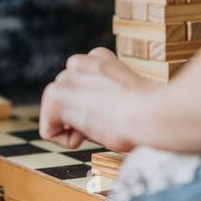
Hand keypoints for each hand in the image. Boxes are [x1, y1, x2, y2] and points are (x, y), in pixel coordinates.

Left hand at [39, 47, 155, 150]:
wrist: (151, 113)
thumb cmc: (150, 112)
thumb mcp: (129, 95)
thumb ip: (109, 95)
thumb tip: (102, 112)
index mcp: (99, 58)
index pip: (82, 90)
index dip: (98, 111)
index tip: (119, 111)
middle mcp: (80, 62)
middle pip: (68, 102)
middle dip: (83, 118)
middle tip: (111, 119)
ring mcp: (66, 78)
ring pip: (58, 116)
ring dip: (77, 128)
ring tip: (102, 123)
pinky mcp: (56, 96)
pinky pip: (48, 132)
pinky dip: (66, 142)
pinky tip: (89, 133)